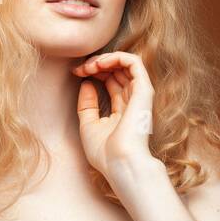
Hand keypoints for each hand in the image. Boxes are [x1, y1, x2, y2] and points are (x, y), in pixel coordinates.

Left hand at [73, 51, 159, 187]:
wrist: (120, 163)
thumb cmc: (105, 152)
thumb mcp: (88, 125)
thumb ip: (87, 104)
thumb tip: (86, 83)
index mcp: (122, 110)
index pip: (111, 82)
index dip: (93, 73)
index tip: (75, 73)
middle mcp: (132, 101)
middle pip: (117, 71)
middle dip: (96, 64)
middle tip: (80, 68)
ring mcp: (139, 95)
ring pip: (126, 63)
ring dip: (104, 59)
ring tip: (89, 65)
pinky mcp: (144, 90)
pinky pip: (134, 62)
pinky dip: (116, 57)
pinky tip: (100, 63)